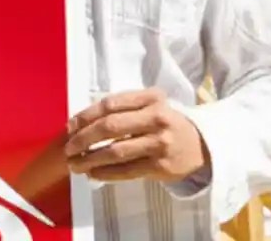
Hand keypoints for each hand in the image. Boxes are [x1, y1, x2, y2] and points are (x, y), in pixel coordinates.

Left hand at [64, 88, 207, 182]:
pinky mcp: (161, 166)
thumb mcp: (150, 107)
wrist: (202, 146)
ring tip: (75, 164)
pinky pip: (126, 170)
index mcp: (151, 98)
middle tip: (68, 148)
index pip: (110, 104)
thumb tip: (80, 124)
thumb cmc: (166, 124)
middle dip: (83, 138)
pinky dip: (105, 173)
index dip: (86, 116)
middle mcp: (157, 118)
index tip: (70, 126)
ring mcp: (160, 143)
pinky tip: (93, 173)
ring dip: (90, 159)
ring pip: (116, 151)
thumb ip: (122, 109)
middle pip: (111, 126)